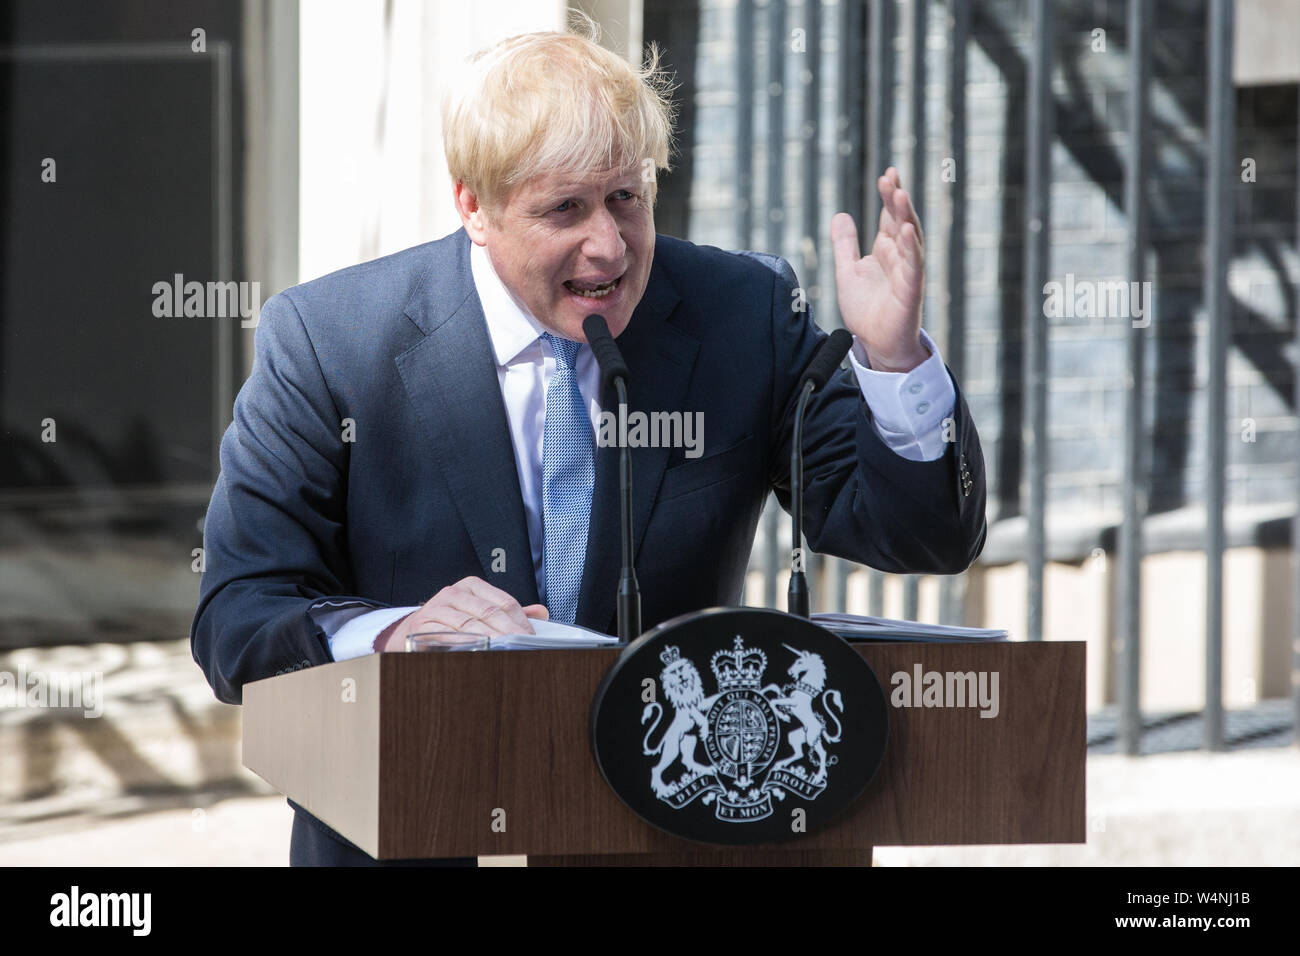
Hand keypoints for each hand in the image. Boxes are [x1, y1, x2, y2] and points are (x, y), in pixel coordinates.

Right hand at [374, 576, 548, 651]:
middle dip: (509, 632)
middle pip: (489, 612)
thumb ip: (508, 612)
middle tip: (523, 646)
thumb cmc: (450, 621)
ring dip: (490, 639)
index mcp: (472, 586)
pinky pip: (448, 635)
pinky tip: (477, 650)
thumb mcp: (479, 611)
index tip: (532, 637)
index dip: (521, 621)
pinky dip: (464, 644)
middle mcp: (454, 593)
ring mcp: (438, 608)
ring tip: (505, 650)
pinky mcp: (424, 625)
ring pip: (471, 624)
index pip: (504, 602)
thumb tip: (541, 613)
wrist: (411, 630)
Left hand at [830, 167, 928, 372]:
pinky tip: (904, 230)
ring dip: (905, 216)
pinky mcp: (910, 290)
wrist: (875, 343)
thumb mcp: (847, 271)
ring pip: (910, 238)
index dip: (889, 195)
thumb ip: (844, 245)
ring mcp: (908, 271)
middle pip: (901, 220)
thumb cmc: (866, 309)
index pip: (890, 216)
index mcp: (886, 250)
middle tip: (890, 176)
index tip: (887, 174)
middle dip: (897, 198)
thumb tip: (840, 215)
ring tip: (899, 194)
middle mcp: (900, 256)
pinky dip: (910, 248)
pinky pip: (913, 265)